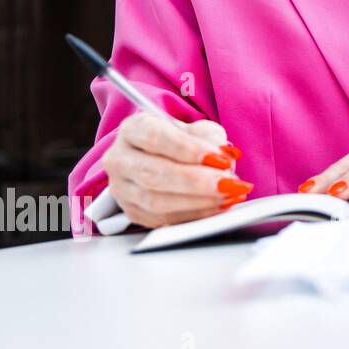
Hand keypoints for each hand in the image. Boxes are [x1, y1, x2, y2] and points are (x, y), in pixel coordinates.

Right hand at [103, 112, 251, 227]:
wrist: (165, 157)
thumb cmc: (181, 141)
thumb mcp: (198, 130)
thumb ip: (211, 139)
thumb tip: (224, 156)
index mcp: (133, 129)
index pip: (156, 138)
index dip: (188, 149)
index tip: (219, 159)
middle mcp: (120, 159)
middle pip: (153, 174)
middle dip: (196, 181)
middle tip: (228, 182)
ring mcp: (122, 189)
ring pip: (156, 201)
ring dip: (198, 201)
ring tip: (228, 195)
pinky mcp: (133, 212)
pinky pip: (163, 220)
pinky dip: (194, 214)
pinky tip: (217, 206)